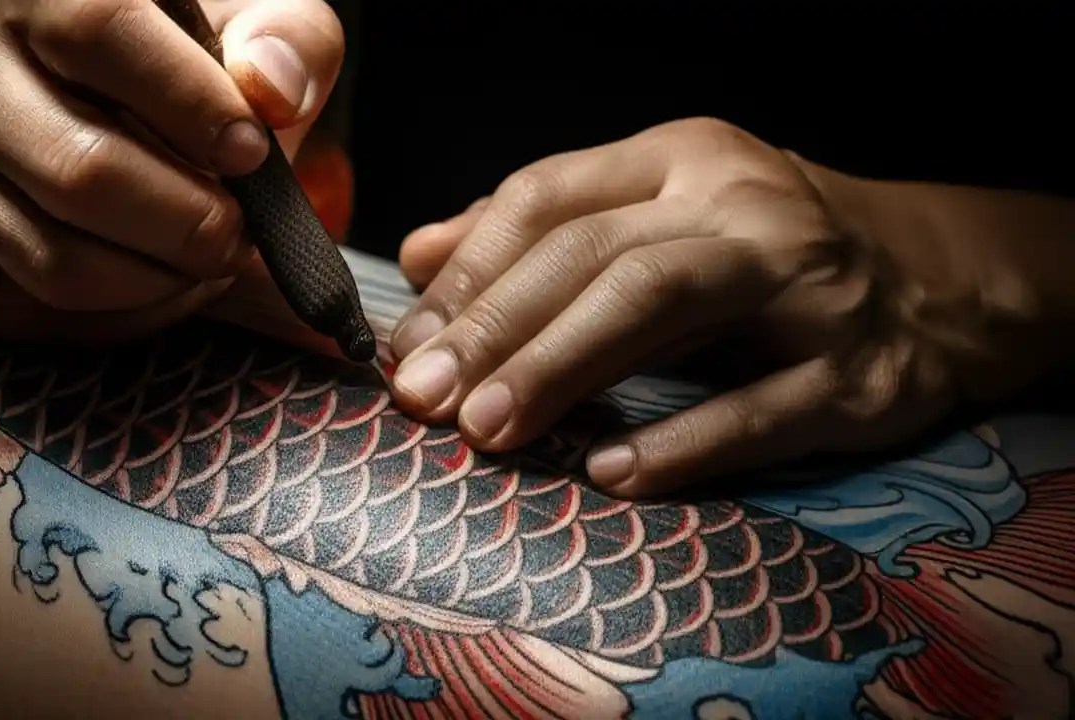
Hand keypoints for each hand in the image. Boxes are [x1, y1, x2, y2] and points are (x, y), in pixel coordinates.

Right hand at [0, 0, 343, 342]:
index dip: (189, 101)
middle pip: (83, 169)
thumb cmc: (189, 76)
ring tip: (206, 256)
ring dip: (163, 277)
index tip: (250, 151)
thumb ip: (287, 42)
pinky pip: (43, 304)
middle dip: (190, 222)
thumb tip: (274, 92)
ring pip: (62, 256)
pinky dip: (126, 309)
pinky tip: (157, 276)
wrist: (98, 117)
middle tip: (242, 235)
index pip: (102, 30)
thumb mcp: (250, 33)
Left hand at [390, 117, 1059, 497]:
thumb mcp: (659, 212)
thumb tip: (420, 257)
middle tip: (425, 397)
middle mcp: (738, 204)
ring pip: (660, 303)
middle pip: (592, 252)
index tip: (410, 343)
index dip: (469, 271)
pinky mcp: (856, 372)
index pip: (548, 197)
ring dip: (561, 365)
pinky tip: (608, 473)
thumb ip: (543, 231)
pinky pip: (758, 408)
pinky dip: (678, 443)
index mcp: (680, 159)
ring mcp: (804, 284)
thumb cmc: (765, 249)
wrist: (938, 277)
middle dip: (494, 326)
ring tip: (486, 427)